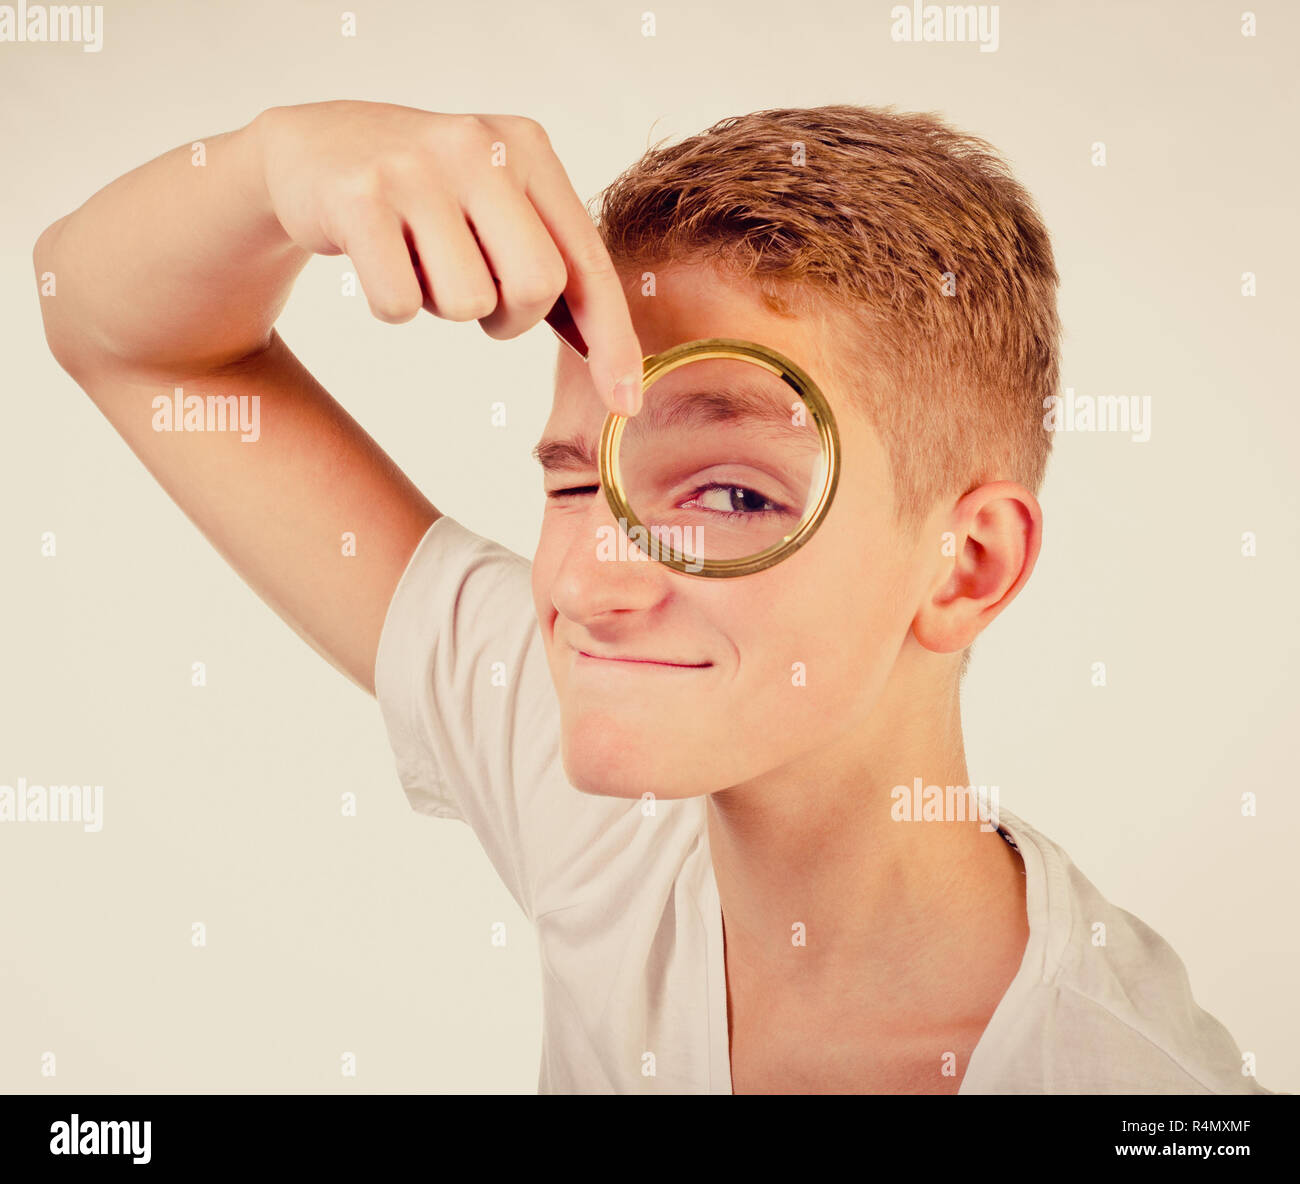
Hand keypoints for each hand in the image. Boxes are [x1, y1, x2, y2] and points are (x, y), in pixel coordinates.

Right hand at [254, 100, 641, 411]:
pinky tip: (376, 259)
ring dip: (443, 306)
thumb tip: (615, 362)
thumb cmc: (426, 198)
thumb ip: (553, 264)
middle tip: (477, 297)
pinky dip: (392, 305)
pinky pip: (402, 304)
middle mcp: (478, 146)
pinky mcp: (357, 196)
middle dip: (510, 317)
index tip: (626, 403)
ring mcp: (414, 167)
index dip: (612, 339)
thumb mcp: (496, 207)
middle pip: (537, 286)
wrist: (313, 150)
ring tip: (418, 260)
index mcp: (527, 146)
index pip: (587, 260)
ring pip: (468, 303)